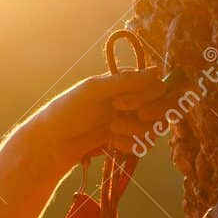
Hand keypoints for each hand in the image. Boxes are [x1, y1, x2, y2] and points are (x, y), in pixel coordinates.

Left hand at [32, 63, 176, 167]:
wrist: (53, 143)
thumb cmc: (67, 110)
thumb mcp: (93, 91)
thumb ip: (124, 82)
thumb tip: (157, 72)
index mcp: (125, 81)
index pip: (158, 86)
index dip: (147, 97)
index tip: (120, 105)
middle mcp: (133, 98)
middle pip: (164, 107)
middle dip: (146, 117)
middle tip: (117, 121)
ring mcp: (132, 119)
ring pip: (156, 127)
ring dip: (135, 131)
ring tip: (111, 131)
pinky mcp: (128, 138)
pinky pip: (146, 143)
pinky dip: (131, 145)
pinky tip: (113, 143)